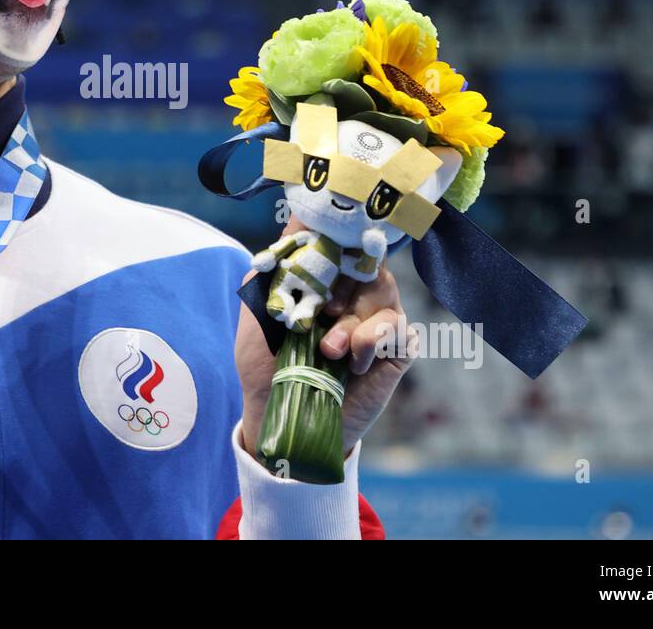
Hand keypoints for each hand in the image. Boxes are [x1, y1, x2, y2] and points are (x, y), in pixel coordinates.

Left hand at [237, 216, 416, 462]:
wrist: (283, 419)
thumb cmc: (266, 366)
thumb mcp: (254, 320)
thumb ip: (264, 279)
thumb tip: (279, 239)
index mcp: (322, 278)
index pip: (337, 239)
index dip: (334, 233)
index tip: (321, 238)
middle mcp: (352, 293)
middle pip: (366, 258)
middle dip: (342, 280)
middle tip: (323, 310)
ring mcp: (377, 320)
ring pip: (383, 291)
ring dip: (354, 320)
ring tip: (330, 350)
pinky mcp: (395, 350)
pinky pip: (398, 329)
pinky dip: (373, 340)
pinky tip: (353, 363)